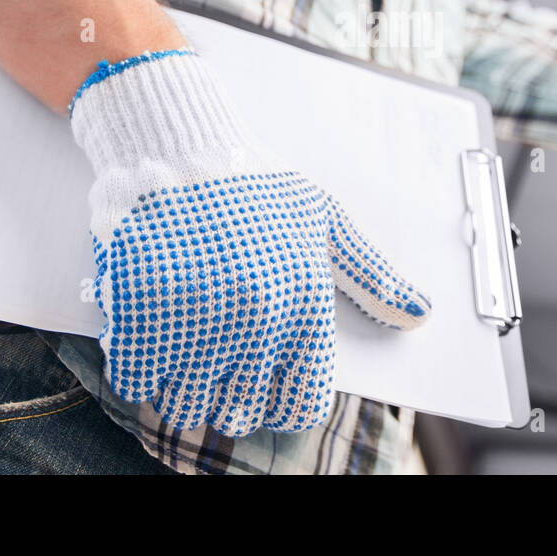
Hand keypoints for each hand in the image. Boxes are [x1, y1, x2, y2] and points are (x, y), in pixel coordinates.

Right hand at [69, 47, 432, 436]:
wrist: (178, 142)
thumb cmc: (253, 184)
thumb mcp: (325, 221)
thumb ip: (373, 276)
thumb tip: (422, 317)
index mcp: (306, 306)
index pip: (300, 407)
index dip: (277, 403)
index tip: (257, 385)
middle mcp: (258, 322)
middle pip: (238, 413)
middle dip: (223, 392)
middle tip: (210, 349)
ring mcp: (197, 319)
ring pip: (184, 406)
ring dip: (177, 384)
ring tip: (176, 334)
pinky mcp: (141, 311)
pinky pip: (134, 381)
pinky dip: (134, 365)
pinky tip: (143, 326)